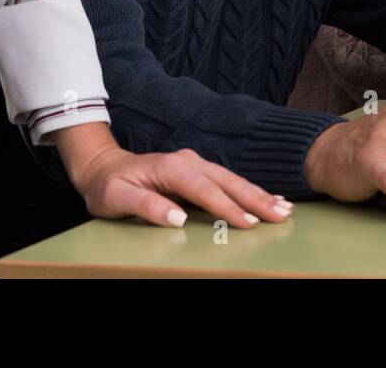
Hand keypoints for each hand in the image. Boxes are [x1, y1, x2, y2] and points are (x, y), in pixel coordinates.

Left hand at [52, 123, 291, 228]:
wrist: (102, 166)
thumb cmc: (108, 186)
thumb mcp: (118, 199)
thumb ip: (147, 206)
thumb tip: (178, 217)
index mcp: (172, 168)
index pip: (206, 191)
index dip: (228, 207)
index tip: (249, 223)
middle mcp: (188, 162)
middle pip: (227, 181)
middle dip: (256, 198)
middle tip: (280, 214)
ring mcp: (194, 163)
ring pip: (232, 179)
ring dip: (257, 194)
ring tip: (283, 207)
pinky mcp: (197, 170)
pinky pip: (226, 180)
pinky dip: (248, 190)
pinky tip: (265, 197)